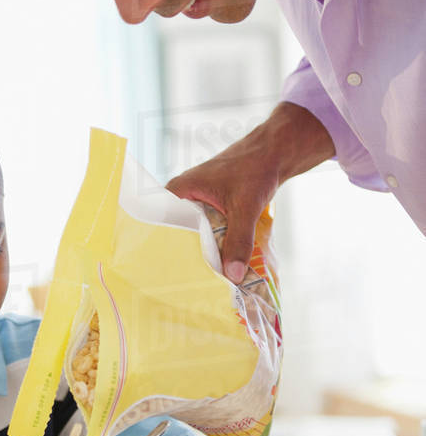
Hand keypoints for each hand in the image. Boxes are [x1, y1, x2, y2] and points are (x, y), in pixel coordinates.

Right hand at [166, 102, 333, 282]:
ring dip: (201, 251)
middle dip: (184, 255)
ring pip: (193, 233)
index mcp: (179, 190)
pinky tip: (218, 263)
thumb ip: (239, 241)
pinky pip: (206, 230)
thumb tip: (233, 276)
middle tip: (186, 282)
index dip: (163, 248)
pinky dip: (213, 244)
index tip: (166, 273)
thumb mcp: (245, 208)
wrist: (275, 153)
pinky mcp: (211, 206)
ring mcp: (197, 201)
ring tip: (200, 278)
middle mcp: (183, 196)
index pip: (160, 224)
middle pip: (177, 232)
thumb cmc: (255, 170)